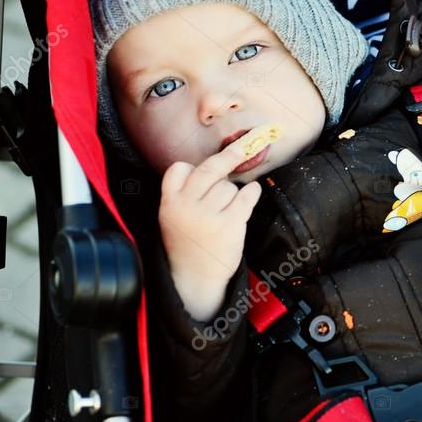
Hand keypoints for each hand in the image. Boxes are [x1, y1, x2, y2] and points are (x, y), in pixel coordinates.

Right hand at [159, 140, 262, 318]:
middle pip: (210, 170)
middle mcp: (187, 207)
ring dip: (234, 193)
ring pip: (229, 186)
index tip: (199, 169)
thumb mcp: (173, 217)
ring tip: (226, 212)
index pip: (178, 170)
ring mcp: (208, 216)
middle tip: (247, 143)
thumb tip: (216, 165)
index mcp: (169, 203)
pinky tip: (249, 196)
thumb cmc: (188, 244)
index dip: (191, 168)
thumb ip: (185, 194)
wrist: (195, 278)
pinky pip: (246, 196)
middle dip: (231, 154)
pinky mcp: (229, 224)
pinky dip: (251, 193)